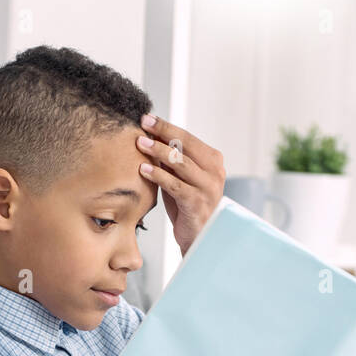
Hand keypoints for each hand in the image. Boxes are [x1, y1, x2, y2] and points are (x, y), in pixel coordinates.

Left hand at [136, 113, 225, 256]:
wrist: (199, 237)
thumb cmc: (187, 206)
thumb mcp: (181, 178)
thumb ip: (172, 160)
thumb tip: (151, 135)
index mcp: (213, 160)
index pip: (188, 137)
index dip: (167, 126)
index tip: (148, 118)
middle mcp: (214, 171)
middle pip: (186, 144)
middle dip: (162, 131)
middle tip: (143, 125)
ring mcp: (208, 187)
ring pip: (180, 162)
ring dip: (158, 151)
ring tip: (140, 143)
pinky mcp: (197, 202)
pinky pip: (175, 185)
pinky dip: (158, 175)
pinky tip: (143, 170)